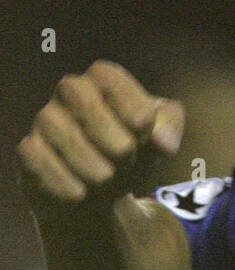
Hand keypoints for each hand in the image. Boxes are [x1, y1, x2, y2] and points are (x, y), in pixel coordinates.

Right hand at [15, 60, 184, 218]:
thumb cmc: (134, 150)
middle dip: (111, 135)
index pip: (107, 75)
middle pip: (82, 99)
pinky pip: (40, 161)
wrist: (101, 190)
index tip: (144, 127)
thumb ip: (171, 127)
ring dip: (93, 164)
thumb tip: (164, 143)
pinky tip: (82, 194)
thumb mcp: (161, 134)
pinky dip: (65, 182)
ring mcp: (45, 120)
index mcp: (102, 80)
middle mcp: (68, 93)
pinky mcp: (29, 150)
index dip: (128, 101)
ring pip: (63, 133)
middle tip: (127, 158)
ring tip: (108, 179)